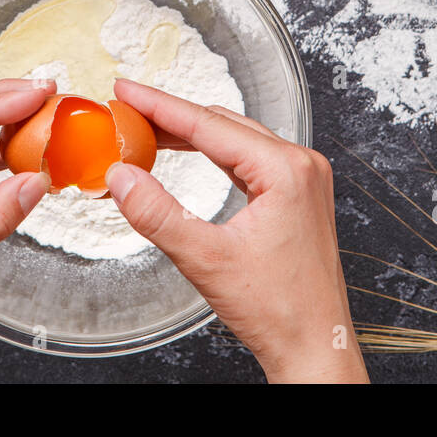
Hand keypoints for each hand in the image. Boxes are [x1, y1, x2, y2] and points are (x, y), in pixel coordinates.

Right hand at [104, 80, 367, 382]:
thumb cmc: (278, 311)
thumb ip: (158, 214)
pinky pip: (250, 159)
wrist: (314, 346)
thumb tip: (122, 176)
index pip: (208, 125)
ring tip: (148, 129)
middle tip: (127, 109)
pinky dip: (215, 153)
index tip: (126, 90)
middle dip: (171, 116)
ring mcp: (304, 178)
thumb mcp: (206, 260)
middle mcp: (301, 165)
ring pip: (236, 139)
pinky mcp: (299, 194)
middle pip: (223, 125)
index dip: (159, 105)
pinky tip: (190, 152)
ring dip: (192, 133)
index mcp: (286, 170)